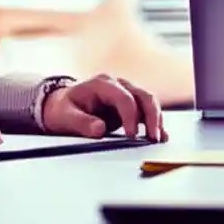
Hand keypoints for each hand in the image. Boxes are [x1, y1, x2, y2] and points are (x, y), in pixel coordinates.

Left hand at [41, 74, 166, 141]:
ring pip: (149, 102)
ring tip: (158, 138)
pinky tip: (161, 135)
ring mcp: (126, 93)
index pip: (124, 98)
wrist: (62, 106)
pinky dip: (155, 122)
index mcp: (102, 84)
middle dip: (151, 117)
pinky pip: (147, 111)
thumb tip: (99, 129)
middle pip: (143, 96)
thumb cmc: (63, 109)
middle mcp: (118, 85)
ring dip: (156, 120)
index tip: (131, 136)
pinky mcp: (130, 105)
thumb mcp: (65, 116)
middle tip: (152, 137)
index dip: (130, 116)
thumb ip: (81, 123)